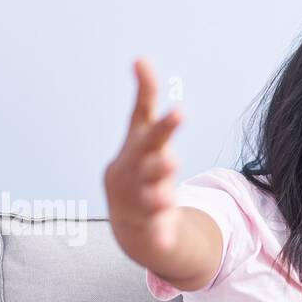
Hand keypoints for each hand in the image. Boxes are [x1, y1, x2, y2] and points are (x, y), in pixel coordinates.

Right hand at [103, 58, 184, 255]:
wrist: (128, 221)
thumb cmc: (138, 168)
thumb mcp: (143, 136)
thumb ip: (145, 101)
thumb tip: (140, 58)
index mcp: (136, 149)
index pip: (145, 125)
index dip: (156, 111)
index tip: (168, 95)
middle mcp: (134, 173)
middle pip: (148, 161)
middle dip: (160, 151)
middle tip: (174, 145)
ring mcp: (138, 201)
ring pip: (149, 197)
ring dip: (157, 195)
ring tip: (167, 196)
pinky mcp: (147, 226)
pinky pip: (154, 232)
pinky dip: (159, 238)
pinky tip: (165, 243)